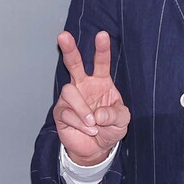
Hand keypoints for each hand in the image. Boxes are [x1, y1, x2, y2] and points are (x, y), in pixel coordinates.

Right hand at [53, 30, 129, 165]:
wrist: (96, 149)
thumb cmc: (110, 128)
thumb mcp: (122, 121)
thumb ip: (115, 114)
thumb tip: (97, 114)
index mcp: (101, 81)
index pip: (101, 62)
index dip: (102, 49)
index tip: (102, 35)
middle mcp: (83, 85)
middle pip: (74, 63)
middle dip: (68, 49)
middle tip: (63, 36)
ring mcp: (70, 98)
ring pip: (69, 90)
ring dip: (83, 109)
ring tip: (93, 123)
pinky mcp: (61, 112)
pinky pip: (67, 112)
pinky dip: (80, 124)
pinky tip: (89, 130)